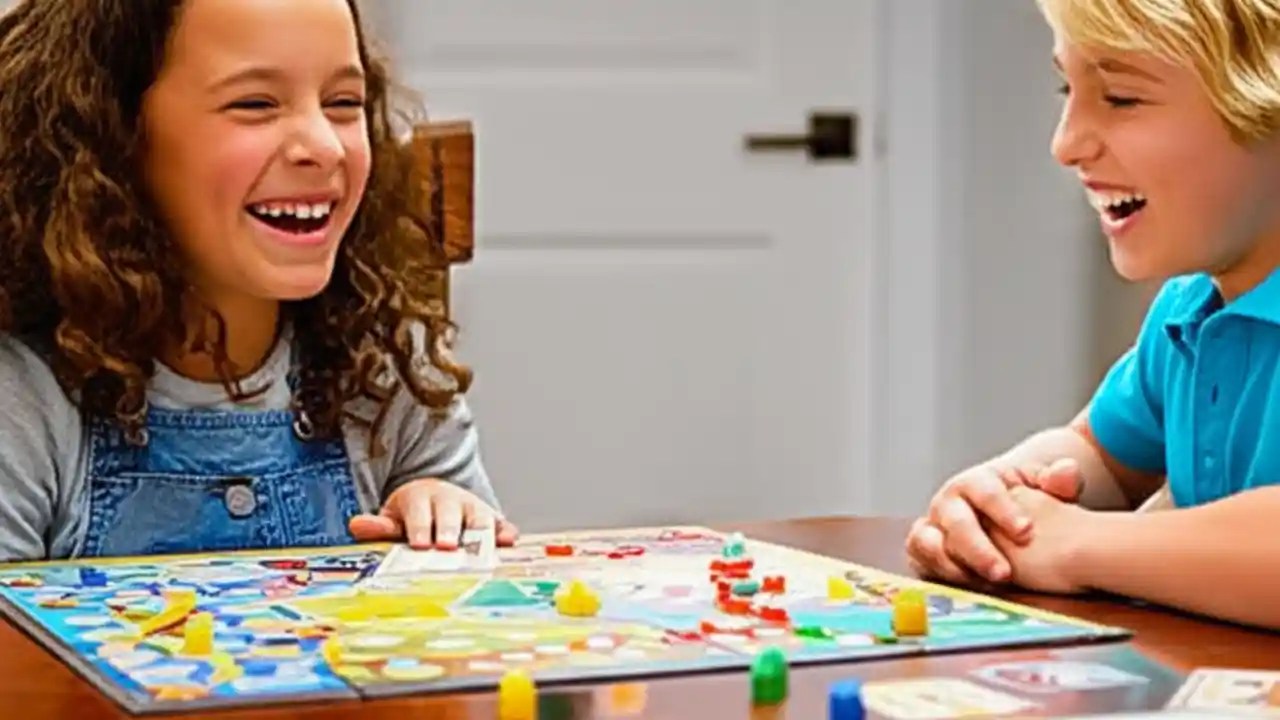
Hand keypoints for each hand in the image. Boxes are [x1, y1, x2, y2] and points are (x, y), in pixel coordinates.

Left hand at [348, 478, 518, 548]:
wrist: (437, 497)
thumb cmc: (413, 515)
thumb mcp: (394, 517)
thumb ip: (379, 526)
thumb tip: (356, 524)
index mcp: (422, 496)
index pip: (420, 512)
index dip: (421, 527)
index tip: (420, 544)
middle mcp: (450, 498)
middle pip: (452, 513)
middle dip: (450, 529)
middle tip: (448, 547)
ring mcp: (473, 507)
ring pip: (480, 517)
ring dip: (481, 533)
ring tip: (483, 552)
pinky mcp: (492, 518)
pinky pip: (500, 524)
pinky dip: (505, 531)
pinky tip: (509, 542)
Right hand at [906, 458, 1082, 585]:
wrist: (996, 513)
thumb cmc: (1022, 501)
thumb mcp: (1042, 487)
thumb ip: (1058, 480)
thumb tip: (1067, 473)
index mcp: (975, 481)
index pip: (985, 491)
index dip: (1003, 511)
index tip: (1027, 531)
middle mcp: (948, 502)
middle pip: (956, 522)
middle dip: (979, 550)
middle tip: (1004, 574)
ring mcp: (932, 526)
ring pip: (927, 542)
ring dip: (952, 565)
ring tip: (983, 585)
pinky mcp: (923, 550)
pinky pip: (919, 561)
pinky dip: (938, 573)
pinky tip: (969, 588)